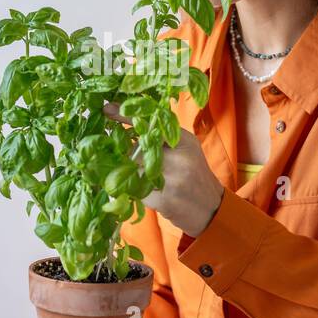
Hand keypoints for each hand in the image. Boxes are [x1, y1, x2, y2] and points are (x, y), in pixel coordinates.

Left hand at [103, 101, 224, 236]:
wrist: (210, 208)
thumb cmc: (194, 174)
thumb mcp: (185, 148)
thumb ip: (163, 137)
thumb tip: (129, 127)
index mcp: (184, 140)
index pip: (151, 123)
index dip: (127, 116)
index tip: (107, 109)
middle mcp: (179, 157)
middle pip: (137, 149)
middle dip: (129, 155)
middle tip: (129, 160)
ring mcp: (172, 180)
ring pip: (134, 170)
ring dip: (130, 174)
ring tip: (146, 179)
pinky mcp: (162, 200)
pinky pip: (136, 190)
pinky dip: (135, 191)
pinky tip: (149, 193)